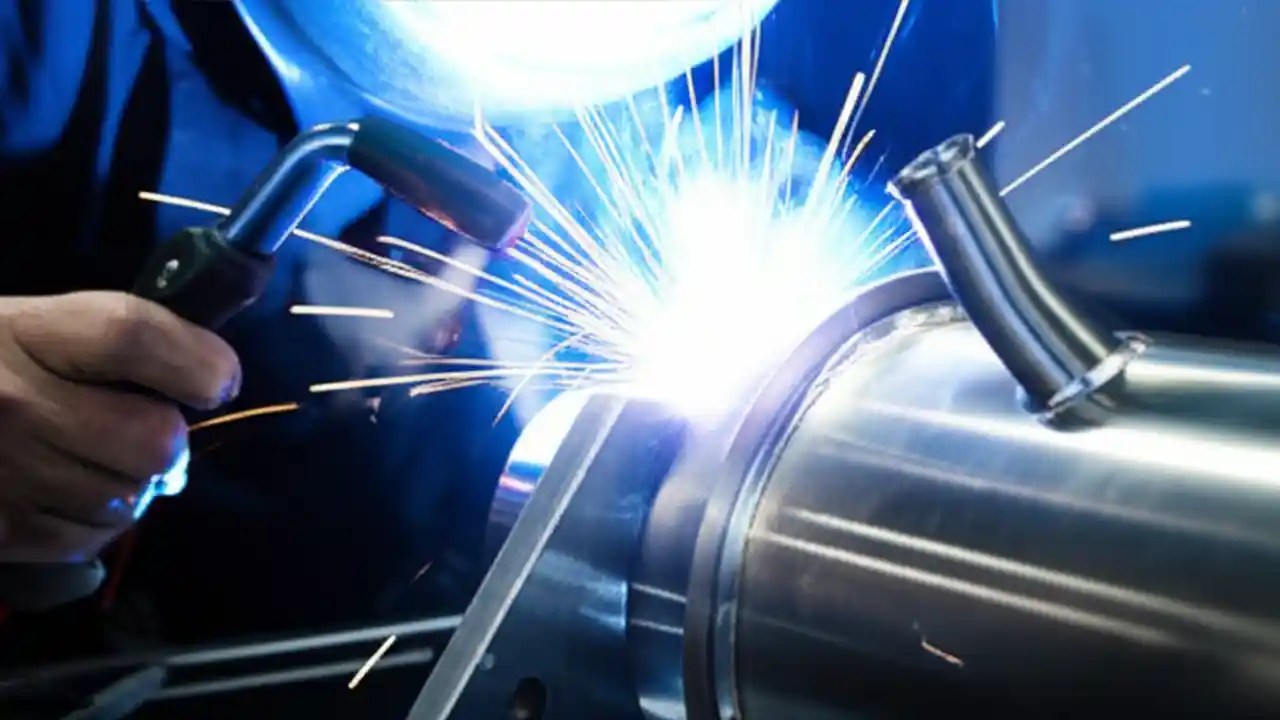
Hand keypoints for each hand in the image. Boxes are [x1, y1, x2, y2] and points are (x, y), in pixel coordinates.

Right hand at [0, 292, 239, 562]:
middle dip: (168, 440)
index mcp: (22, 331)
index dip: (197, 360)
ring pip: (129, 498)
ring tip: (94, 461)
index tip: (217, 378)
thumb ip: (109, 342)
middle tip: (151, 432)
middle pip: (152, 439)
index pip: (131, 336)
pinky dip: (97, 522)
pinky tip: (68, 493)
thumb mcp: (26, 324)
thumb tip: (208, 374)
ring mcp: (1, 472)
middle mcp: (10, 402)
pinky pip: (90, 539)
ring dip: (133, 486)